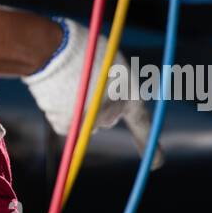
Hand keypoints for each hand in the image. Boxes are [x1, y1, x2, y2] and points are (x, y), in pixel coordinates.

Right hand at [22, 18, 164, 168]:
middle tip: (86, 81)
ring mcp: (91, 123)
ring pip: (86, 120)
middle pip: (107, 116)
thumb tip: (103, 92)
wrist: (55, 53)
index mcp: (130, 95)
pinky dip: (60, 111)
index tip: (157, 164)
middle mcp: (113, 114)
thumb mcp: (110, 60)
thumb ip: (114, 80)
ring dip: (79, 106)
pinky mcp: (67, 128)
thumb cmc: (84, 48)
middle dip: (99, 104)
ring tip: (69, 82)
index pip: (143, 124)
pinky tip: (56, 92)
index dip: (151, 146)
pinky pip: (66, 122)